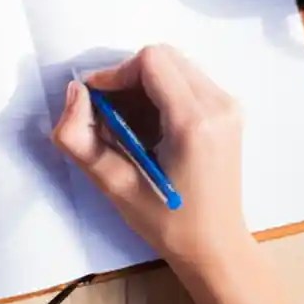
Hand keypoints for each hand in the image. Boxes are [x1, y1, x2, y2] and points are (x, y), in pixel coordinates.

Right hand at [52, 44, 249, 270]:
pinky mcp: (228, 111)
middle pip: (163, 57)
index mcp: (194, 122)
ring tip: (129, 125)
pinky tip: (150, 127)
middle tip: (109, 114)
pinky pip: (187, 80)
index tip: (95, 101)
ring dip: (143, 84)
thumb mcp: (114, 186)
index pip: (151, 61)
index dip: (115, 73)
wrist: (215, 246)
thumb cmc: (167, 223)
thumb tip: (74, 92)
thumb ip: (81, 139)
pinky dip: (160, 92)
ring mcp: (229, 106)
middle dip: (127, 78)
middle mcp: (219, 104)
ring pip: (175, 65)